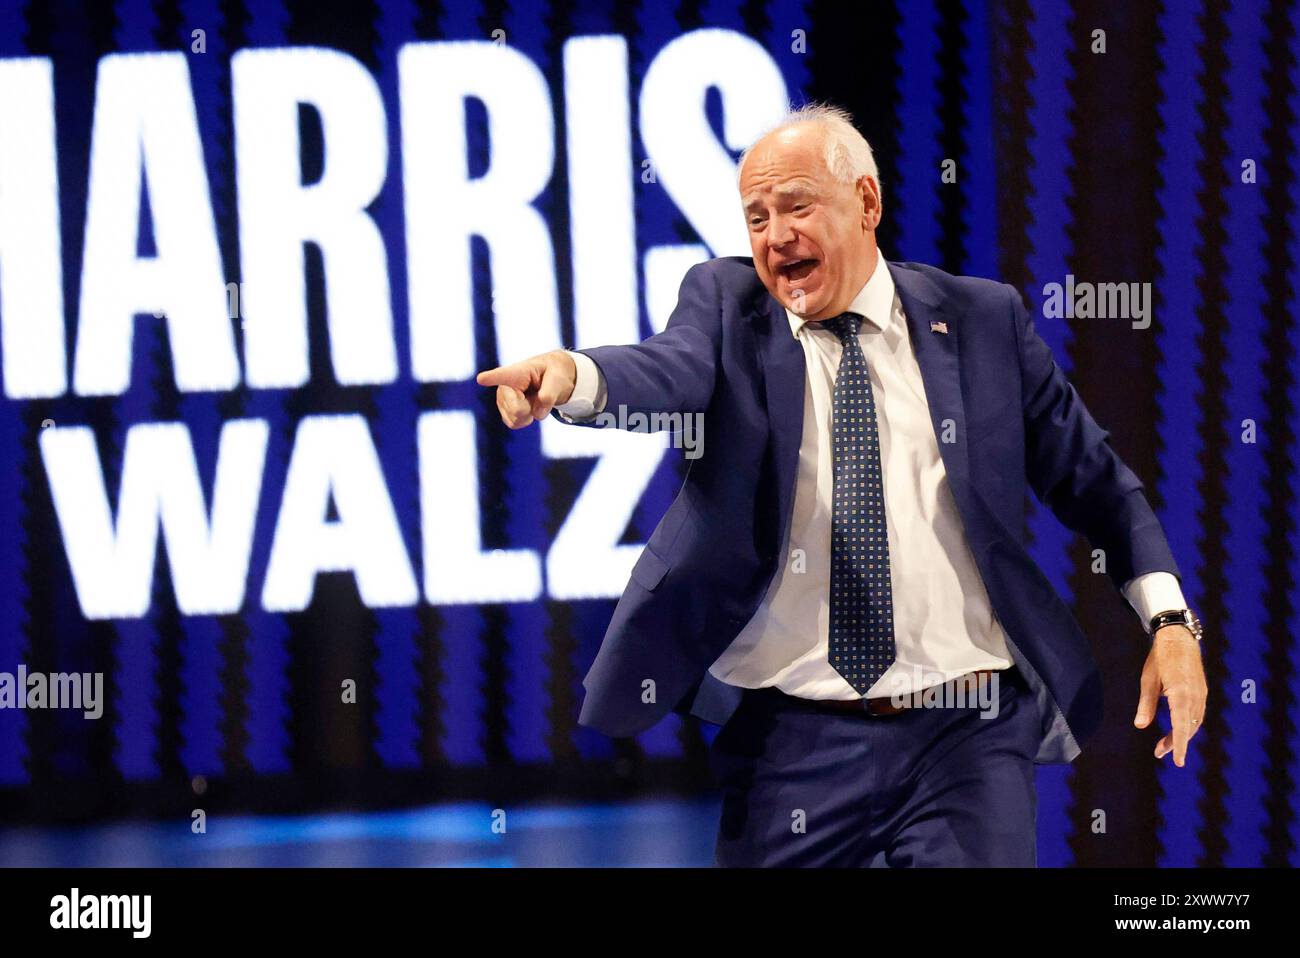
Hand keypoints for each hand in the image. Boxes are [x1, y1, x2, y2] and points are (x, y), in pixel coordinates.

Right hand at [475, 350, 577, 428]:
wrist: (549, 379)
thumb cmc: (553, 374)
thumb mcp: (558, 379)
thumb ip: (550, 394)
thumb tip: (538, 414)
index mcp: (517, 372)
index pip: (503, 375)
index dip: (491, 377)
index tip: (481, 378)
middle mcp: (504, 385)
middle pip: (516, 410)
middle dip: (530, 409)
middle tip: (536, 395)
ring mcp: (502, 400)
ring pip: (515, 419)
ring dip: (529, 414)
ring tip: (532, 398)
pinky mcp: (504, 411)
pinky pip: (514, 424)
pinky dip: (526, 420)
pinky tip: (528, 407)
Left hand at [1133, 625, 1207, 766]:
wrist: (1179, 638)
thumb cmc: (1160, 658)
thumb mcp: (1148, 681)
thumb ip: (1146, 705)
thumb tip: (1140, 726)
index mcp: (1182, 694)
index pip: (1182, 727)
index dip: (1179, 745)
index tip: (1179, 762)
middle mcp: (1195, 697)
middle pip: (1188, 728)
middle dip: (1175, 743)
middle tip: (1158, 752)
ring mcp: (1201, 694)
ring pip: (1194, 722)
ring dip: (1181, 735)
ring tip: (1164, 745)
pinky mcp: (1202, 691)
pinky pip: (1197, 713)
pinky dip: (1188, 724)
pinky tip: (1177, 728)